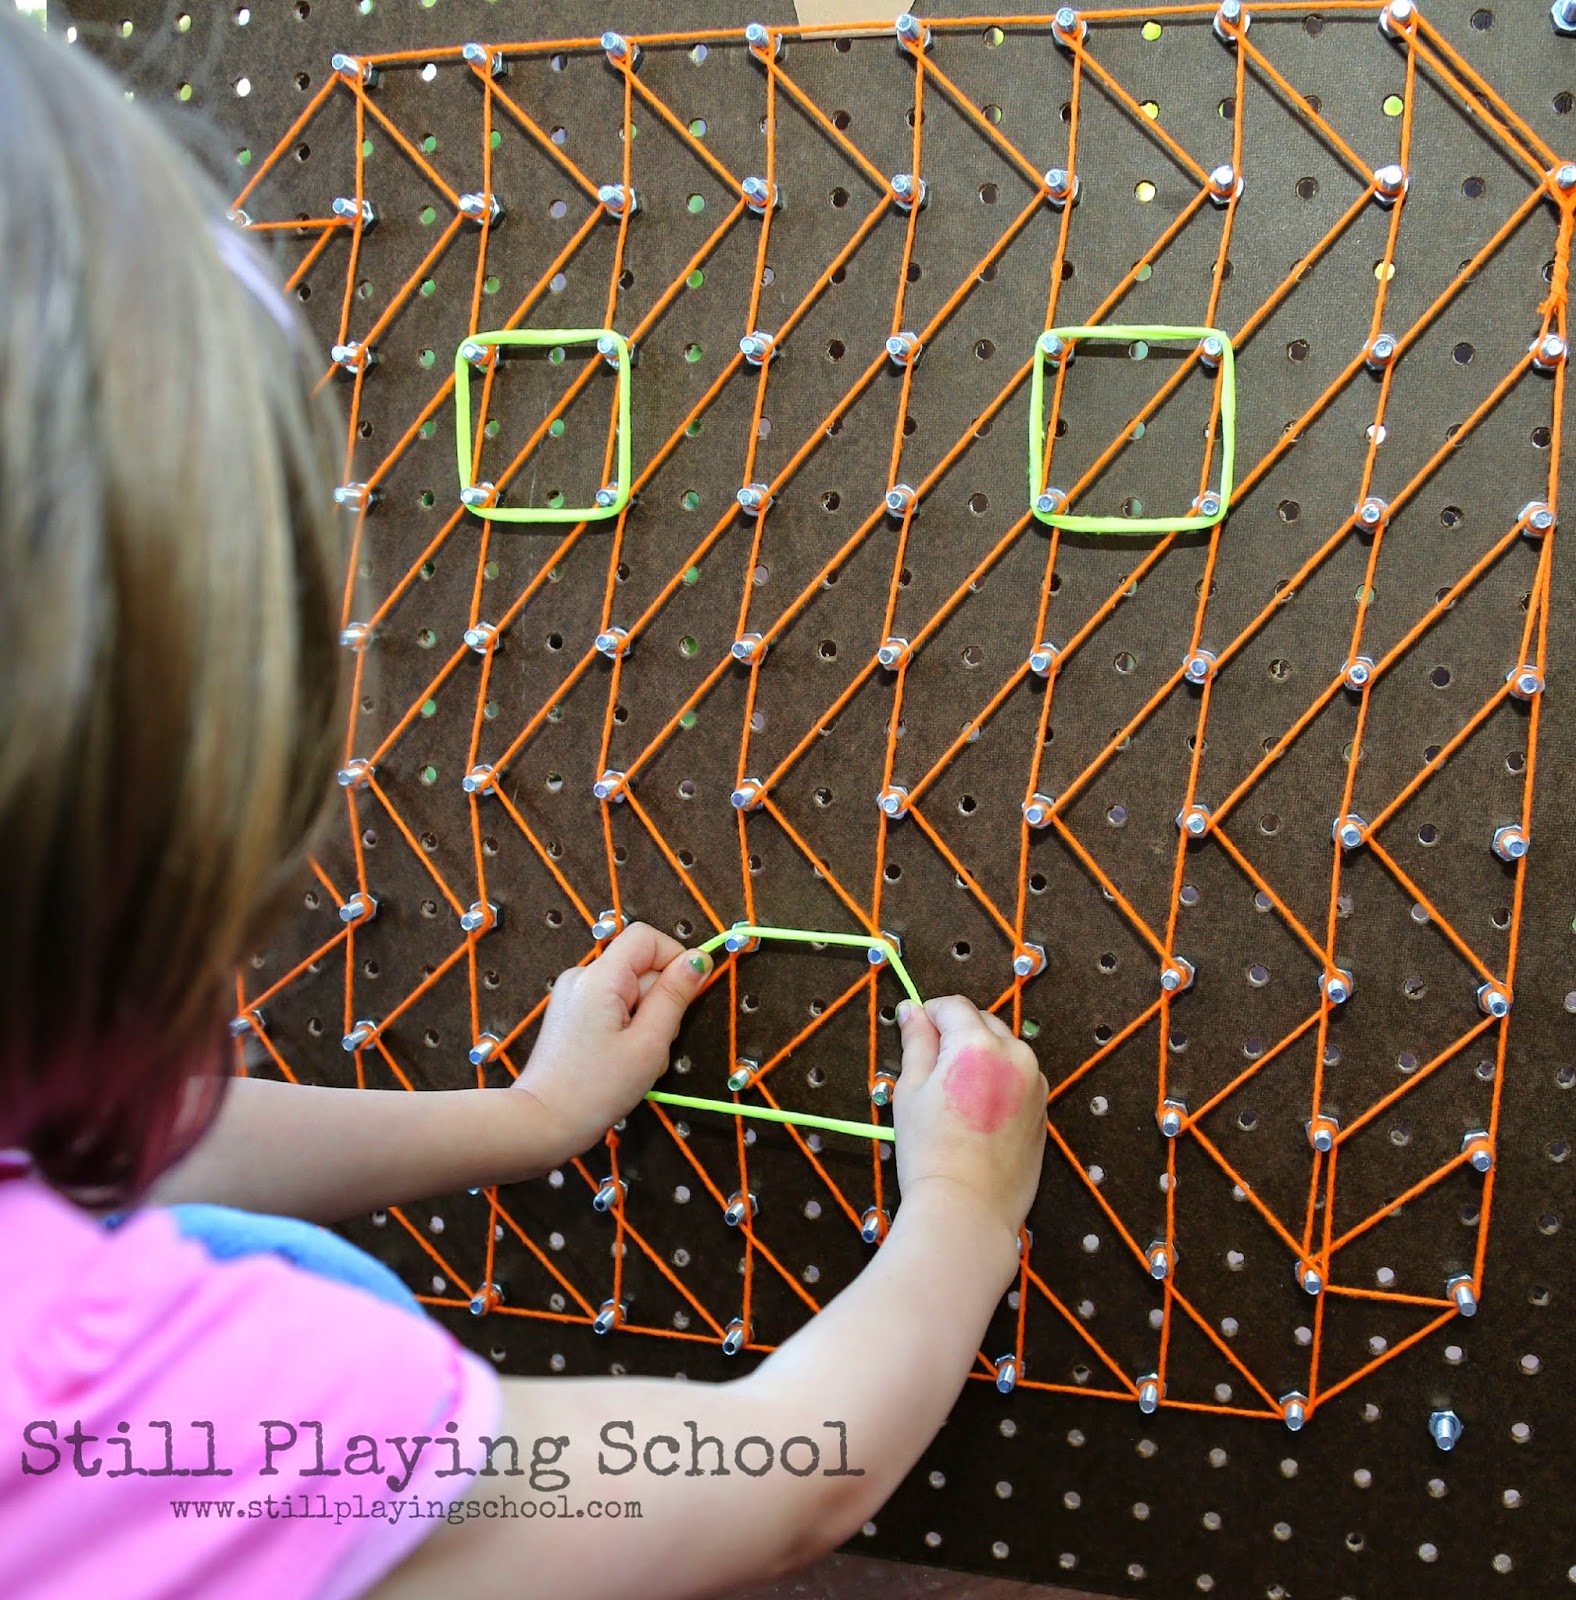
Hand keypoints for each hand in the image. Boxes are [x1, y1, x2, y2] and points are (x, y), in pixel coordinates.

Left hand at [511, 923, 712, 1163]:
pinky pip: (611, 1005)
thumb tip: (699, 959)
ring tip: (636, 1056)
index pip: (646, 937)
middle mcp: (582, 976)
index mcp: (599, 977)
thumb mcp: (649, 1043)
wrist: (543, 1123)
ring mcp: (573, 995)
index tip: (685, 997)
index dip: (674, 958)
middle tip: (655, 1042)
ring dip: (645, 1018)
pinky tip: (621, 1058)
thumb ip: (675, 996)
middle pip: (638, 965)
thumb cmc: (598, 1088)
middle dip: (659, 999)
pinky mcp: (570, 1014)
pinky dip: (626, 1027)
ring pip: (628, 989)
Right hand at [893, 996, 1046, 1255]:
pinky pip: (1019, 1076)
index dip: (929, 1014)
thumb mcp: (910, 1090)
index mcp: (978, 1044)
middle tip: (931, 1068)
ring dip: (981, 1055)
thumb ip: (916, 1042)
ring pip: (1004, 1049)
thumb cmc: (929, 1150)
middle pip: (982, 1022)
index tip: (915, 1033)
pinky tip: (978, 1111)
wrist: (967, 1209)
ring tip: (956, 1093)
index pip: (953, 1006)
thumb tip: (912, 1010)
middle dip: (957, 1033)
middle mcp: (1015, 1054)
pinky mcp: (1043, 1109)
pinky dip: (999, 1079)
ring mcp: (1035, 1082)